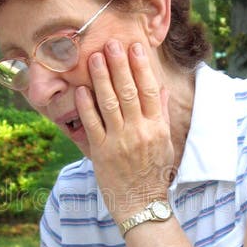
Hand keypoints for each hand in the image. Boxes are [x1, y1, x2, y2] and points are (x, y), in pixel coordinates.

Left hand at [75, 40, 173, 221]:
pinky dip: (86, 105)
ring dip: (101, 79)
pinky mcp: (101, 152)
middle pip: (128, 92)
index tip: (135, 47)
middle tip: (111, 43)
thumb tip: (159, 89)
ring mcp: (119, 141)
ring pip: (109, 104)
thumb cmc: (153, 172)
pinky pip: (92, 124)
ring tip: (95, 58)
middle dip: (119, 66)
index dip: (141, 67)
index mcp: (156, 127)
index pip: (149, 90)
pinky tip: (81, 89)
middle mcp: (138, 132)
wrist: (141, 203)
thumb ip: (160, 114)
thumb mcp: (165, 143)